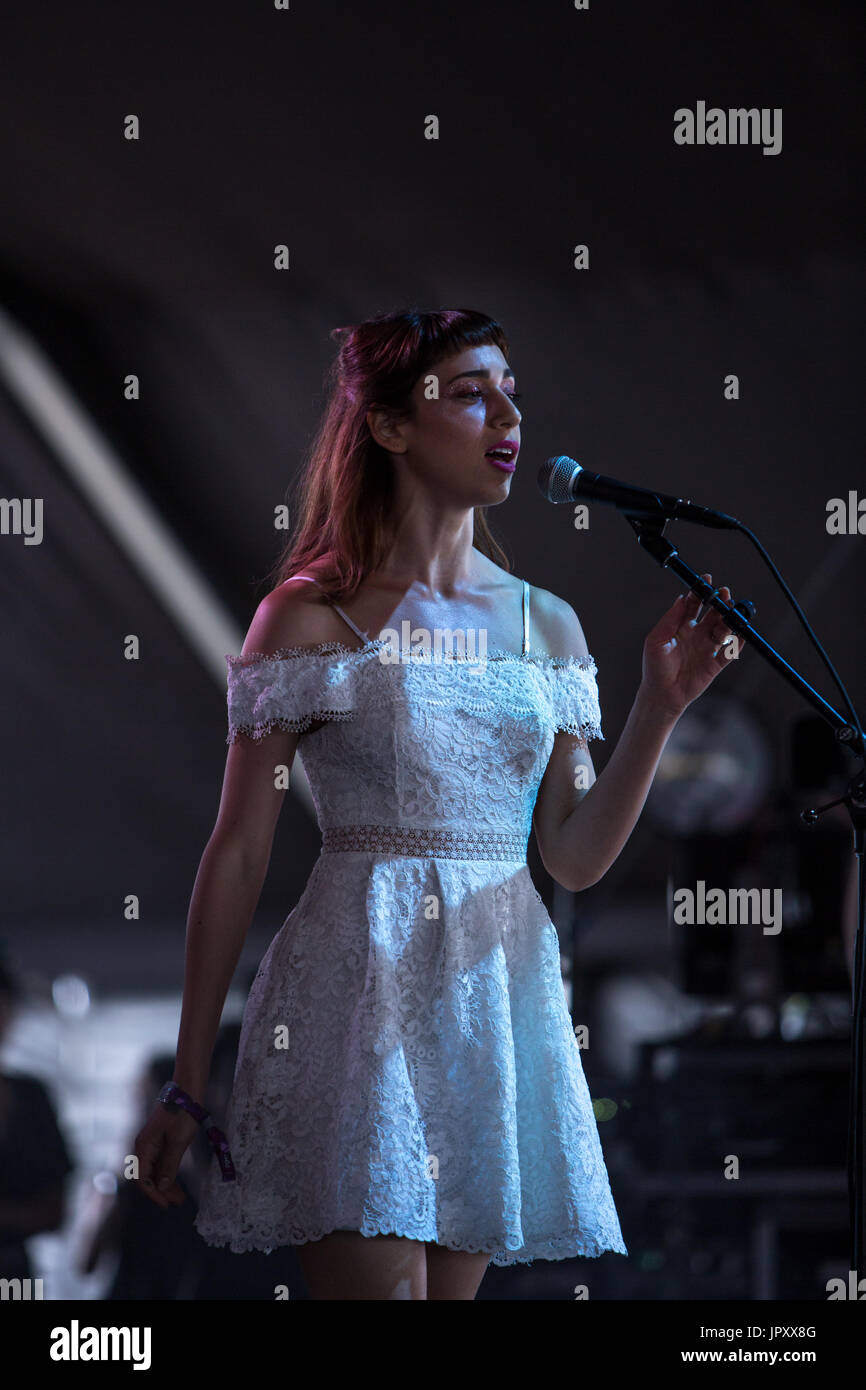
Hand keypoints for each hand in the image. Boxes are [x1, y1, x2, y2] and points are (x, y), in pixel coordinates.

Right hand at [134, 1104, 199, 1208]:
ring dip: (166, 1184)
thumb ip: (169, 1165)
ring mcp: (152, 1144)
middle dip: (161, 1191)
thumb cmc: (182, 1114)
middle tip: (177, 1202)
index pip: (143, 1178)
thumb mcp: (178, 1142)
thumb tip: (162, 1187)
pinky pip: (161, 1162)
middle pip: (148, 1176)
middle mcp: (144, 1146)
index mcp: (143, 1146)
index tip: (166, 1204)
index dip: (153, 1193)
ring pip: (156, 1170)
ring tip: (180, 1197)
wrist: (188, 1090)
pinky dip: (169, 1173)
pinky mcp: (161, 1141)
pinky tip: (177, 1182)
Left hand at [640, 574, 744, 720]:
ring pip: (723, 629)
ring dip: (729, 620)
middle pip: (713, 613)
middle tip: (724, 594)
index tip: (707, 581)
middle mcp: (697, 634)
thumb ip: (670, 619)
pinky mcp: (715, 664)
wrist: (661, 694)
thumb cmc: (655, 667)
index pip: (694, 604)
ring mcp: (707, 648)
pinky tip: (741, 635)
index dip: (701, 592)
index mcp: (681, 626)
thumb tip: (681, 598)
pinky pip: (730, 652)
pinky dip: (738, 643)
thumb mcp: (656, 640)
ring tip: (731, 613)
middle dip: (720, 602)